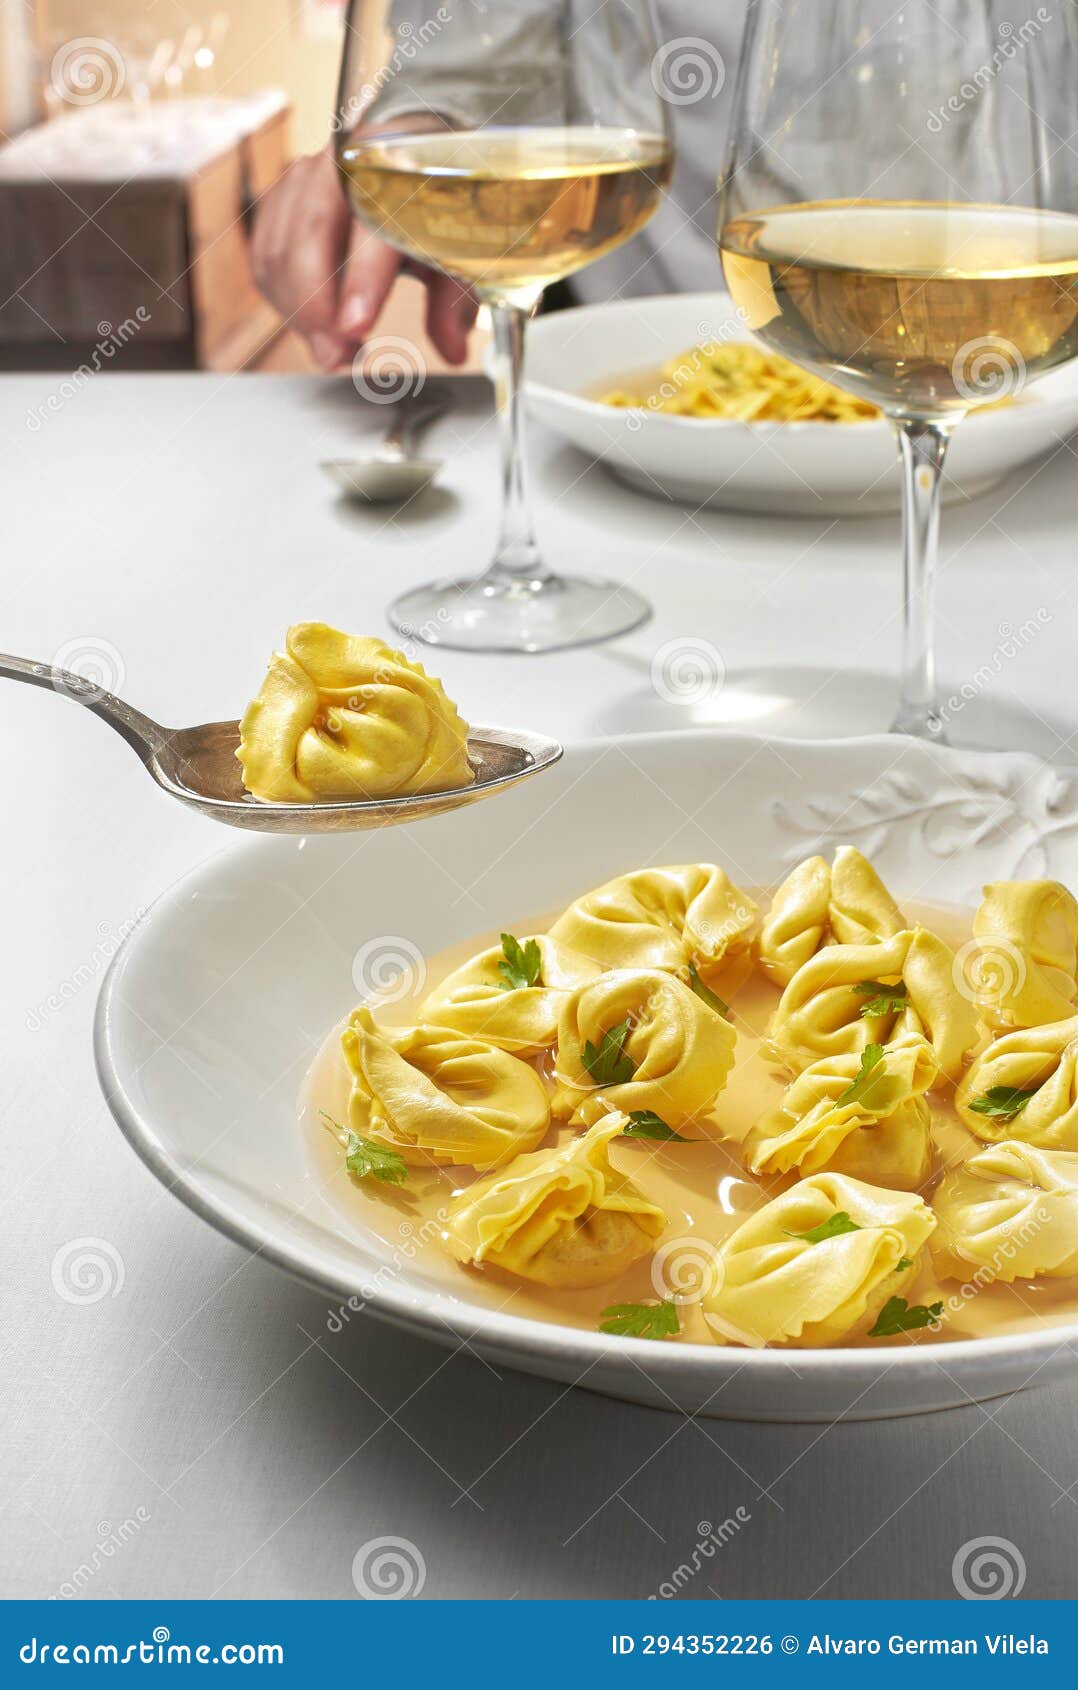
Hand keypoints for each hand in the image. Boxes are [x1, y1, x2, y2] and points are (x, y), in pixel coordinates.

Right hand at [251, 148, 476, 368]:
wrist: (403, 155)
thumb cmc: (430, 205)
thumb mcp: (453, 250)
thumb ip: (452, 301)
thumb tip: (453, 350)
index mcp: (393, 167)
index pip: (370, 224)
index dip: (361, 280)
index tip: (356, 327)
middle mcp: (340, 163)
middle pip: (309, 238)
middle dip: (317, 309)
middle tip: (339, 355)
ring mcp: (303, 178)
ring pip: (280, 252)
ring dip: (299, 312)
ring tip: (336, 349)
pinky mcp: (279, 199)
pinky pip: (265, 257)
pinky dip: (283, 300)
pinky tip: (314, 324)